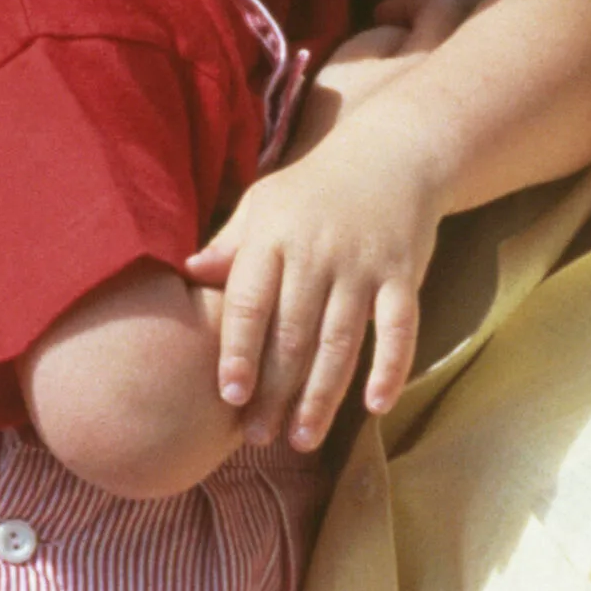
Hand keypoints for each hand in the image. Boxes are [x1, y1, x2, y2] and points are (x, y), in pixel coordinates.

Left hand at [185, 0, 462, 449]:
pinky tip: (376, 406)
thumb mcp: (262, 203)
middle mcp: (318, 252)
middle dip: (276, 390)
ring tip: (302, 438)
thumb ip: (229, 244)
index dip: (239, 351)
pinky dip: (390, 367)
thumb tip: (186, 271)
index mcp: (274, 237)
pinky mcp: (404, 275)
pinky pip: (399, 328)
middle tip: (259, 438)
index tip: (230, 395)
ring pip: (341, 340)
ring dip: (322, 394)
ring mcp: (364, 265)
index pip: (251, 303)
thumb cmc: (314, 187)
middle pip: (294, 334)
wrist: (391, 152)